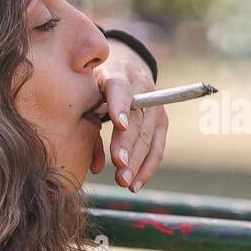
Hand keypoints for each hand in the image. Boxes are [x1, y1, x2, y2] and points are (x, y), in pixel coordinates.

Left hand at [93, 40, 167, 191]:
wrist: (125, 65)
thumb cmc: (98, 82)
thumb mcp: (88, 91)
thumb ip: (88, 120)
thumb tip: (95, 166)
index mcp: (118, 74)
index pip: (120, 89)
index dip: (120, 107)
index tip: (119, 124)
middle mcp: (143, 90)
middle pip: (137, 119)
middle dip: (128, 143)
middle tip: (119, 164)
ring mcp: (156, 108)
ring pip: (148, 137)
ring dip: (137, 162)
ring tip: (123, 181)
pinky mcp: (162, 124)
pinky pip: (157, 149)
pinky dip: (147, 168)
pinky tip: (136, 185)